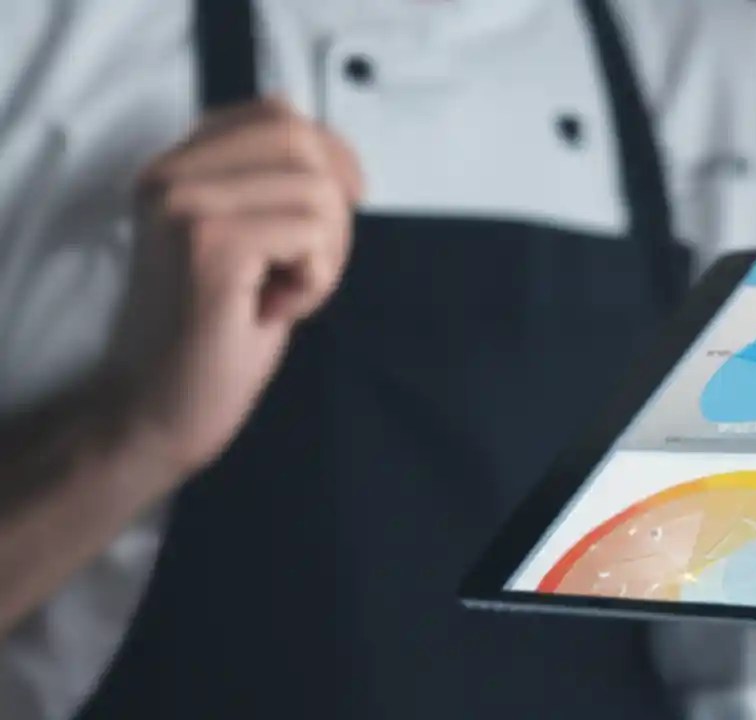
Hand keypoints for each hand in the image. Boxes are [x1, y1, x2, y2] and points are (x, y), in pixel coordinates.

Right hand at [109, 97, 362, 475]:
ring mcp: (184, 206)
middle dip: (334, 210)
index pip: (279, 114)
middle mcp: (169, 173)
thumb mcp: (251, 244)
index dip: (330, 156)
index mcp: (176, 165)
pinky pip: (312, 234)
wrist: (157, 411)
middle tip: (308, 268)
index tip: (338, 212)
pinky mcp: (209, 247)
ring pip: (317, 192)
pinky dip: (317, 280)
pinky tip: (275, 311)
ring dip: (327, 254)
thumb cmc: (217, 334)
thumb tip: (334, 154)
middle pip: (303, 143)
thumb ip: (272, 189)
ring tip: (284, 294)